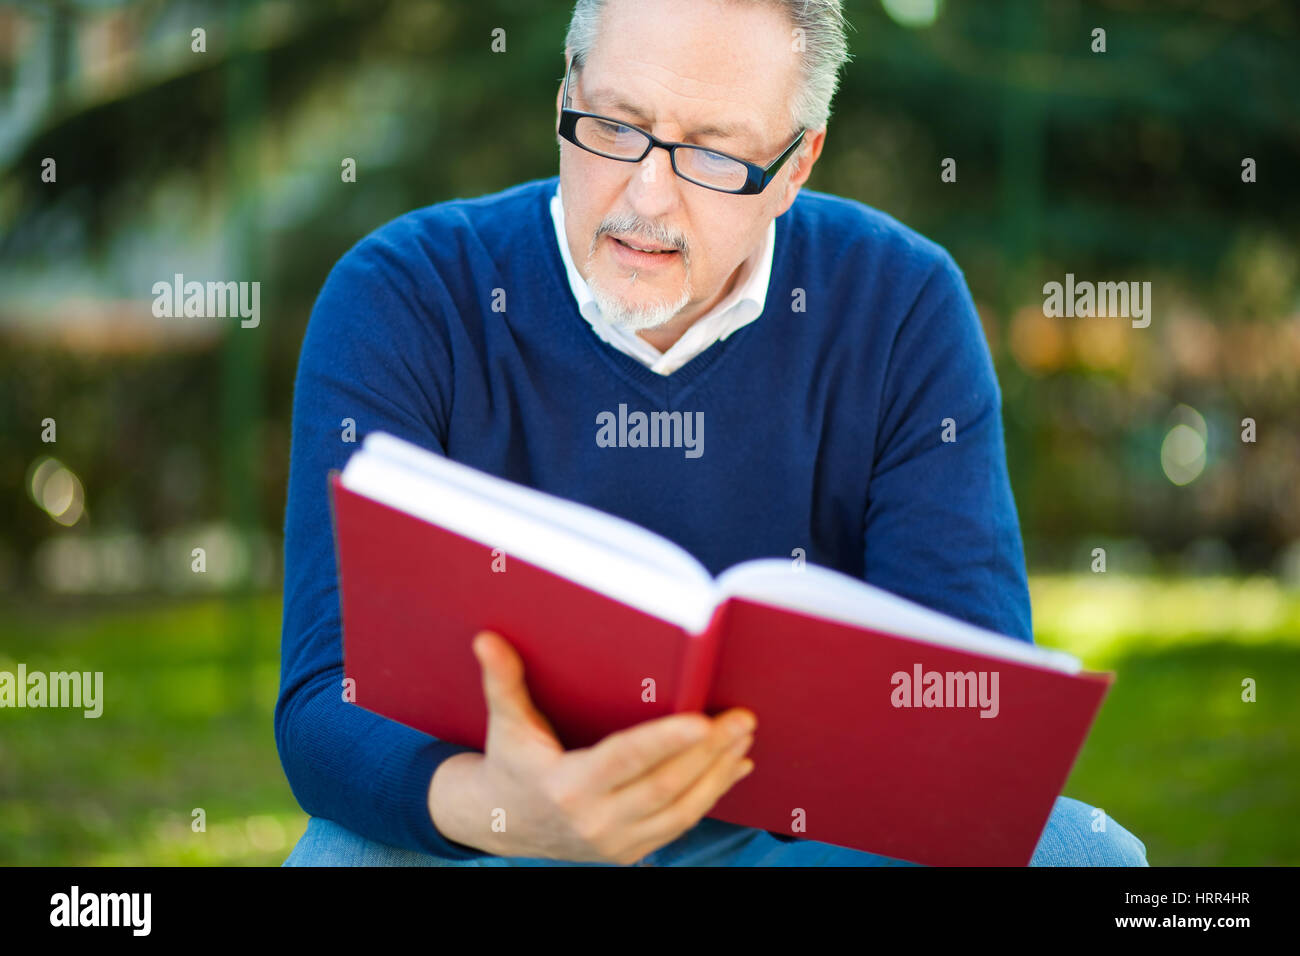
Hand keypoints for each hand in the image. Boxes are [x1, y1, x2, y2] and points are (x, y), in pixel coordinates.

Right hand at [428, 630, 755, 863]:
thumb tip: (486, 637)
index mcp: (565, 786)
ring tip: (744, 737)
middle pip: (665, 785)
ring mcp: (615, 842)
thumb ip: (503, 681)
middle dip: (710, 751)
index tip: (703, 719)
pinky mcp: (630, 852)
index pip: (624, 760)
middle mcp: (593, 821)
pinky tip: (735, 766)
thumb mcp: (505, 725)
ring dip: (719, 772)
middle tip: (742, 717)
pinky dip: (712, 794)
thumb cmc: (511, 763)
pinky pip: (680, 824)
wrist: (503, 824)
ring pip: (681, 809)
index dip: (665, 740)